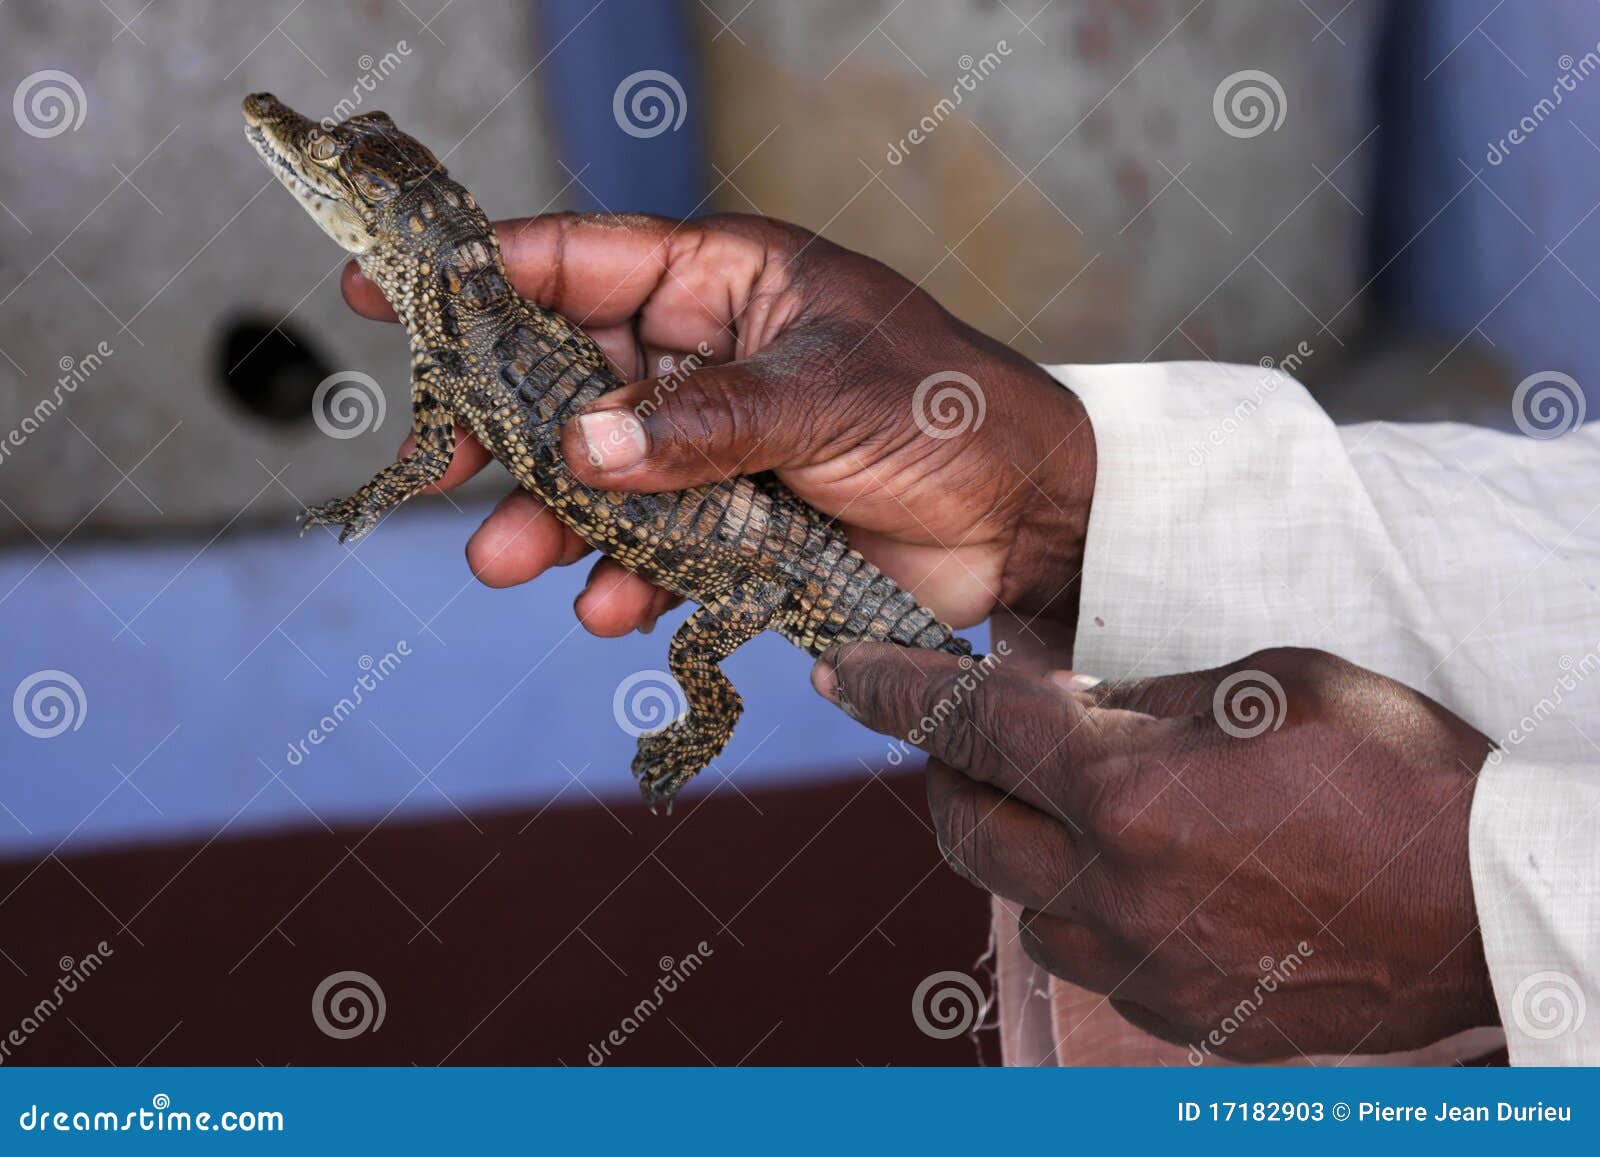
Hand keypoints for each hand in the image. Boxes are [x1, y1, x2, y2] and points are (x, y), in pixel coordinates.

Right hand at [342, 212, 1094, 634]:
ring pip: (598, 477)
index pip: (581, 263)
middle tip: (433, 462)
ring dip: (550, 520)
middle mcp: (704, 358)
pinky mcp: (732, 525)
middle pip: (565, 380)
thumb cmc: (950, 413)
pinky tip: (611, 608)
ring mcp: (712, 446)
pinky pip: (652, 548)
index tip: (387, 289)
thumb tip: (582, 446)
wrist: (1028, 518)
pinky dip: (626, 579)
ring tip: (506, 560)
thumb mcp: (823, 399)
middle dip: (500, 426)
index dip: (481, 275)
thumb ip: (703, 423)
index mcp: (725, 284)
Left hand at [814, 642, 1499, 1059]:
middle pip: (966, 830)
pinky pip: (1089, 956)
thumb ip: (1137, 698)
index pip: (970, 728)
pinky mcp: (1182, 1017)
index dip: (893, 691)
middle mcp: (1116, 893)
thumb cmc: (1396, 769)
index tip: (841, 673)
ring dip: (1019, 844)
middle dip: (950, 774)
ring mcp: (1146, 969)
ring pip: (1019, 903)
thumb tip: (1059, 706)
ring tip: (1070, 801)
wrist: (1493, 901)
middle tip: (976, 737)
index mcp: (1129, 793)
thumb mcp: (1260, 684)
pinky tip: (1134, 869)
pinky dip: (1084, 901)